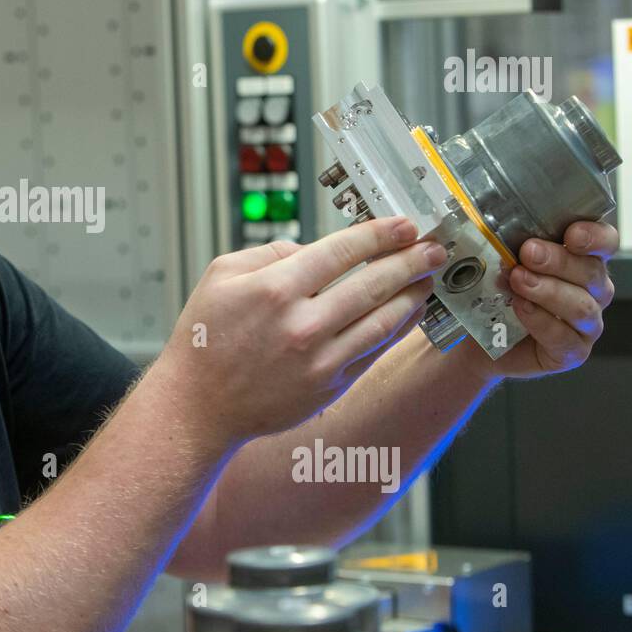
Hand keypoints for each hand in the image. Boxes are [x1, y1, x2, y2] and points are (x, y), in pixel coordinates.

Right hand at [150, 217, 444, 446]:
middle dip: (410, 260)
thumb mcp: (221, 275)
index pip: (343, 251)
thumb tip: (312, 249)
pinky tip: (407, 313)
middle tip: (432, 247)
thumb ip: (270, 252)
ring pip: (383, 320)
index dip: (380, 234)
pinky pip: (374, 350)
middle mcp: (303, 324)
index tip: (403, 225)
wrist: (198, 406)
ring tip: (428, 277)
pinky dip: (397, 329)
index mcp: (275, 289)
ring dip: (412, 295)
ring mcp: (321, 359)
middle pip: (373, 283)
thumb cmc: (204, 341)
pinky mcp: (330, 386)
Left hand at [482, 221, 617, 379]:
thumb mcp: (501, 262)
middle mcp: (591, 292)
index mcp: (582, 261)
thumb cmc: (496, 295)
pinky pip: (565, 338)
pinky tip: (521, 308)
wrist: (480, 339)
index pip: (605, 243)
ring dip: (548, 291)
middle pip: (591, 272)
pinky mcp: (572, 352)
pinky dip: (541, 321)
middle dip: (559, 261)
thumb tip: (500, 228)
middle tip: (529, 253)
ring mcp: (586, 324)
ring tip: (519, 280)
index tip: (572, 234)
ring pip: (581, 306)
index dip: (595, 237)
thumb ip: (511, 245)